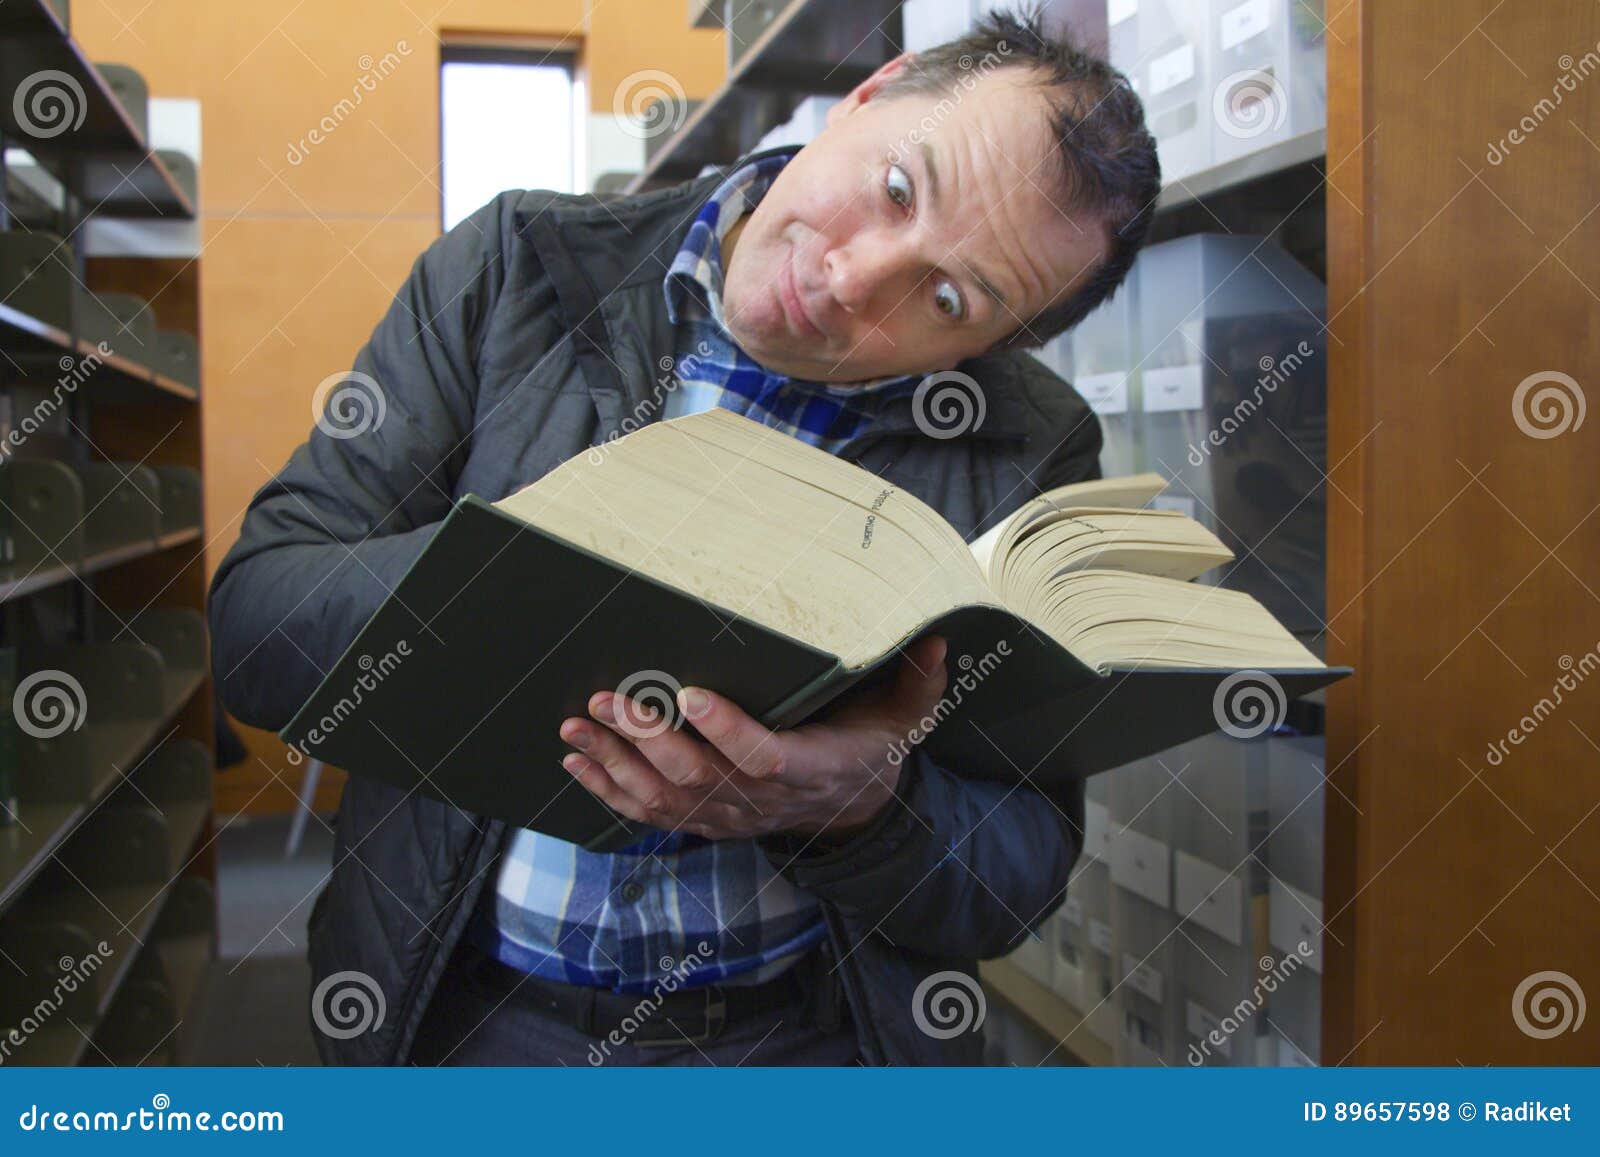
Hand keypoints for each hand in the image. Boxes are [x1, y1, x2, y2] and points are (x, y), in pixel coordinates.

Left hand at [557, 635, 949, 840]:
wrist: (850, 813)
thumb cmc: (868, 748)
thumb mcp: (903, 719)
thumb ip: (917, 682)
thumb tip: (936, 640)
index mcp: (809, 768)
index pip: (765, 757)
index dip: (727, 732)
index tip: (690, 695)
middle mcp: (761, 799)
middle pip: (700, 778)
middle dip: (650, 740)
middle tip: (612, 699)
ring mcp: (728, 816)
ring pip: (664, 799)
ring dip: (616, 763)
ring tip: (577, 725)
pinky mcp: (704, 821)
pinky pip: (649, 815)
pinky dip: (607, 791)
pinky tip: (575, 761)